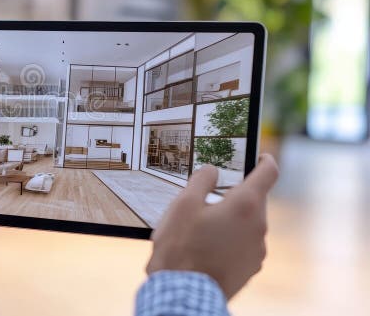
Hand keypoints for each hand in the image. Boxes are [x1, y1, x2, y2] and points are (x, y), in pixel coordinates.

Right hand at [146, 154, 279, 298]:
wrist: (183, 293)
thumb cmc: (181, 247)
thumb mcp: (182, 204)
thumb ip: (201, 180)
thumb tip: (213, 171)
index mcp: (245, 204)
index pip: (268, 172)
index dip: (264, 160)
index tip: (258, 157)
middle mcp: (258, 226)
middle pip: (254, 200)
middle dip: (234, 196)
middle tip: (207, 200)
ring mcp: (257, 250)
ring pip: (248, 224)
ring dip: (231, 221)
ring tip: (200, 230)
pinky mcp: (251, 268)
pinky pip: (243, 245)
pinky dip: (230, 241)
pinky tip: (206, 248)